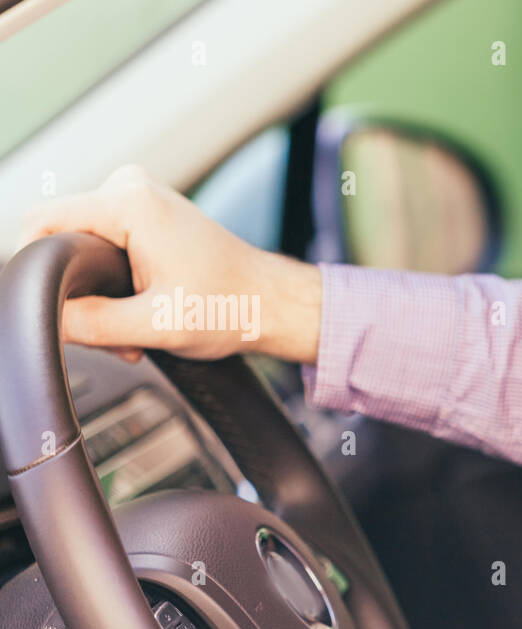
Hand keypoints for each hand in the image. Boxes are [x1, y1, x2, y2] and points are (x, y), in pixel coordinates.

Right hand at [16, 164, 321, 363]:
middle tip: (114, 333)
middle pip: (61, 236)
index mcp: (130, 203)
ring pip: (80, 244)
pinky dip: (113, 281)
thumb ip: (91, 323)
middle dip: (77, 290)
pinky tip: (139, 309)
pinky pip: (102, 243)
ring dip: (98, 292)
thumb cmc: (231, 307)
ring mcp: (138, 195)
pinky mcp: (145, 212)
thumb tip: (46, 318)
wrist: (272, 302)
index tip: (52, 306)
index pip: (40, 221)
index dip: (35, 265)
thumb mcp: (156, 326)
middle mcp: (130, 186)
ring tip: (134, 327)